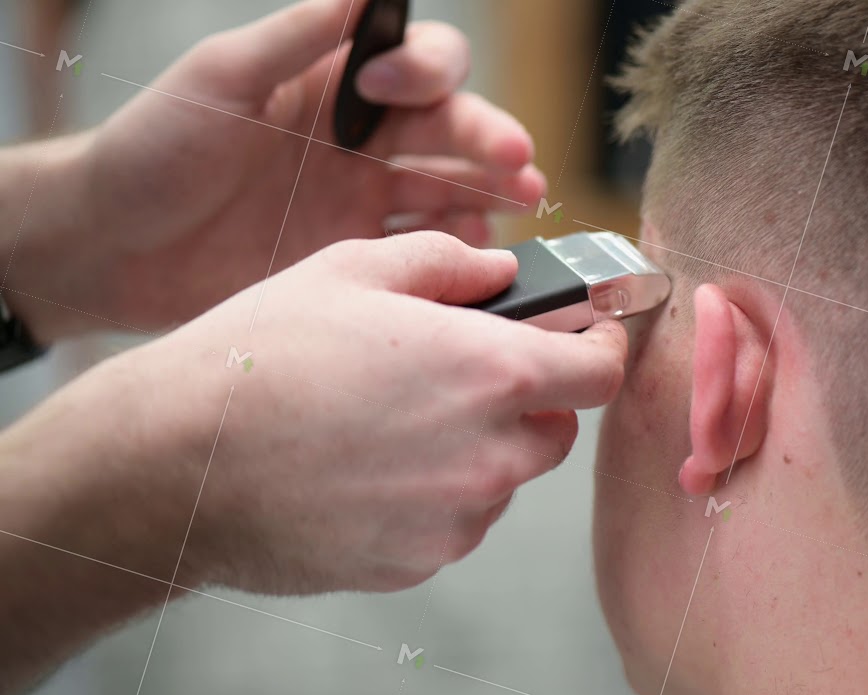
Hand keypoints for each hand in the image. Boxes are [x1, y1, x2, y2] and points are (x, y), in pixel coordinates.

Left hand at [51, 0, 544, 334]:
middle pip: (448, 129)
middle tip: (517, 159)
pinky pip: (424, 248)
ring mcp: (362, 199)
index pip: (411, 64)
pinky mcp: (356, 255)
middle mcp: (359, 140)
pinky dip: (460, 248)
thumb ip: (299, 36)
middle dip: (489, 139)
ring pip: (449, 189)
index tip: (386, 91)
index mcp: (332, 86)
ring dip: (492, 192)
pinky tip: (480, 249)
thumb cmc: (153, 149)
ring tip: (524, 202)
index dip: (420, 72)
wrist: (112, 246)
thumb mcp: (219, 78)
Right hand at [103, 232, 621, 592]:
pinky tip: (370, 470)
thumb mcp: (353, 270)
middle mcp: (489, 452)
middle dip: (528, 401)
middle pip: (556, 430)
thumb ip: (449, 263)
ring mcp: (457, 517)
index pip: (601, 372)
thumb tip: (502, 270)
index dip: (598, 350)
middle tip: (462, 377)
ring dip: (478, 450)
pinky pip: (457, 522)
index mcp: (491, 371)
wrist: (177, 464)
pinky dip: (435, 497)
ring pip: (505, 478)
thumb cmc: (262, 357)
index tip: (583, 341)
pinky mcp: (420, 561)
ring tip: (394, 423)